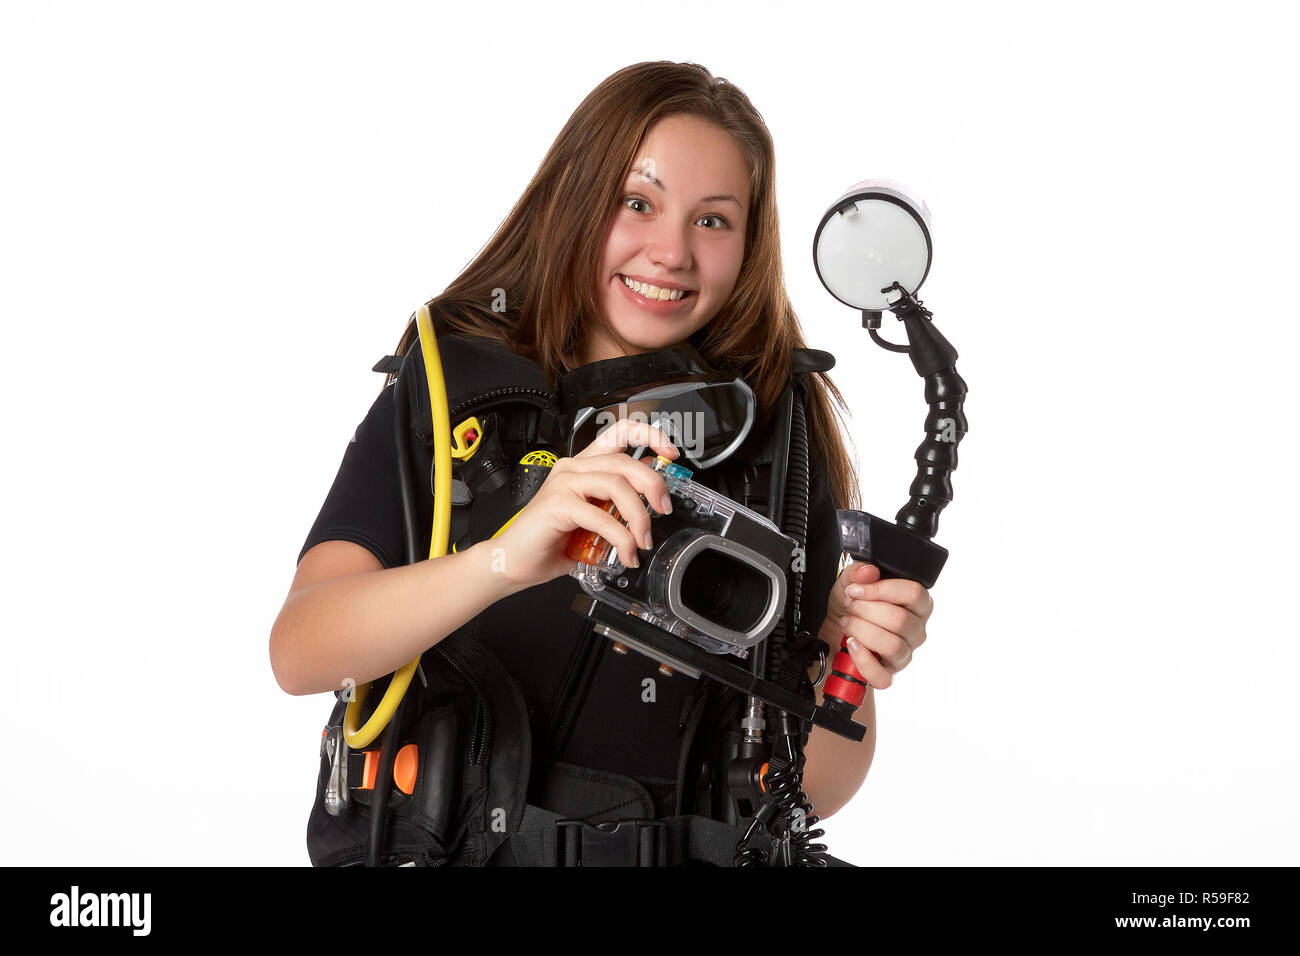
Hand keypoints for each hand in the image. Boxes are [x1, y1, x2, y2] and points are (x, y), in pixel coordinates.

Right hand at [492, 418, 679, 591]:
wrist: (513, 563)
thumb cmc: (550, 542)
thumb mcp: (594, 519)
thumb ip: (616, 505)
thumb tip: (652, 501)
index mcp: (583, 466)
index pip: (620, 432)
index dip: (650, 437)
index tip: (672, 454)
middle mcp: (573, 468)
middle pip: (625, 460)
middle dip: (653, 485)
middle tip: (663, 510)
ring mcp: (563, 483)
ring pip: (617, 485)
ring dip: (638, 517)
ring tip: (641, 542)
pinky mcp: (557, 504)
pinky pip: (601, 516)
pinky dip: (621, 538)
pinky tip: (625, 554)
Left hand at [819, 561, 933, 689]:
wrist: (834, 634)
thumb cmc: (850, 608)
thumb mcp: (849, 582)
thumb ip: (859, 571)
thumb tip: (868, 571)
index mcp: (916, 604)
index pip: (914, 593)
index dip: (881, 590)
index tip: (856, 589)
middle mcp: (915, 630)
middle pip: (900, 620)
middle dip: (866, 610)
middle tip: (850, 605)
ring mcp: (904, 654)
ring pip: (892, 646)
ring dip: (862, 631)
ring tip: (847, 623)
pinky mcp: (889, 674)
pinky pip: (882, 676)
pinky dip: (862, 660)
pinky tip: (851, 645)